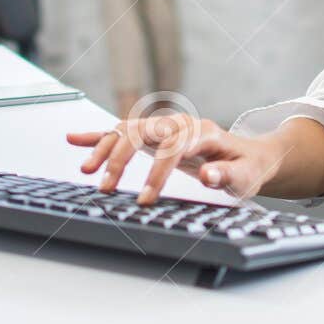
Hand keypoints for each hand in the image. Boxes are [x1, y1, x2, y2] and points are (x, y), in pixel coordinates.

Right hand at [67, 115, 285, 205]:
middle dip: (121, 158)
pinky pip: (122, 132)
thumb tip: (207, 174)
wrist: (249, 156)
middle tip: (105, 187)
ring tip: (86, 170)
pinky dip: (98, 136)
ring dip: (104, 148)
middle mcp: (179, 124)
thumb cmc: (247, 168)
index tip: (145, 199)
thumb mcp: (246, 176)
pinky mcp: (154, 135)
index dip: (157, 173)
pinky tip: (75, 140)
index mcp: (202, 132)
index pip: (172, 147)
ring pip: (126, 129)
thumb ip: (227, 175)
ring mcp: (164, 127)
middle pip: (141, 132)